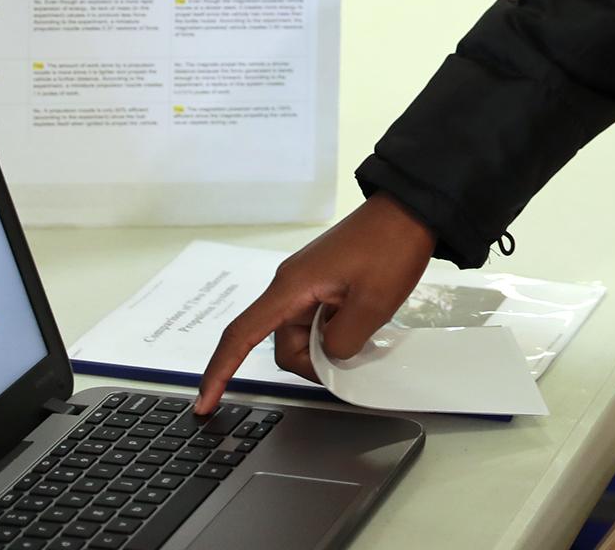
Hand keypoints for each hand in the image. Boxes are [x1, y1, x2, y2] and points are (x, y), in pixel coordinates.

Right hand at [195, 194, 435, 413]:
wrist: (410, 210)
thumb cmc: (390, 248)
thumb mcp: (372, 305)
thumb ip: (340, 342)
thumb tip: (326, 356)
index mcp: (291, 288)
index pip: (240, 335)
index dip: (219, 371)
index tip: (203, 404)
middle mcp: (290, 285)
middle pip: (283, 343)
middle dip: (311, 361)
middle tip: (353, 355)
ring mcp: (305, 282)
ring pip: (302, 334)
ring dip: (327, 345)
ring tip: (364, 330)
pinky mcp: (322, 280)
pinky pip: (316, 318)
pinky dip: (332, 330)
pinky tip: (360, 322)